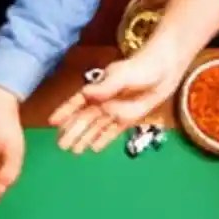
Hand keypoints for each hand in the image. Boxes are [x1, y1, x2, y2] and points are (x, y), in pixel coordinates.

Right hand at [49, 55, 175, 153]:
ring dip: (85, 138)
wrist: (166, 67)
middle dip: (73, 131)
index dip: (65, 112)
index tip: (52, 123)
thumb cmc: (143, 66)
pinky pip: (113, 131)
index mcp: (99, 88)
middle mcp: (104, 100)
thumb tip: (86, 93)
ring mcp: (116, 110)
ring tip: (74, 152)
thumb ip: (106, 86)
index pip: (78, 102)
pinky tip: (95, 149)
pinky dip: (104, 139)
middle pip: (85, 119)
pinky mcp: (128, 117)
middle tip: (61, 146)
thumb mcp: (123, 74)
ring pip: (96, 127)